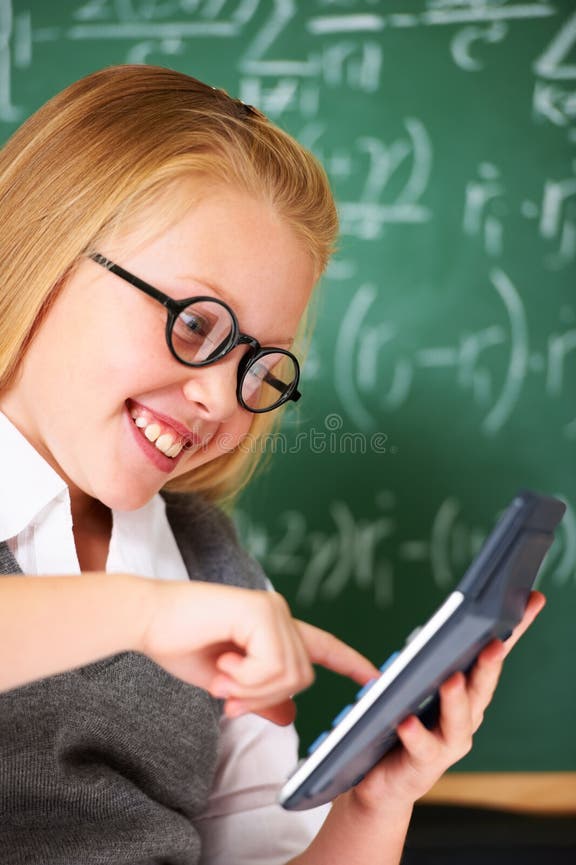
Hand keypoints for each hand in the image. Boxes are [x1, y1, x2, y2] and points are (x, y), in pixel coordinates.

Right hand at [141, 581, 377, 723]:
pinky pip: (273, 666)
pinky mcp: (260, 611)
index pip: (323, 646)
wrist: (147, 620)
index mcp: (273, 628)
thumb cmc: (180, 644)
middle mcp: (279, 614)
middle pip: (302, 678)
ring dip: (251, 689)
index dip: (350, 663)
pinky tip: (223, 663)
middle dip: (264, 696)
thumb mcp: (226, 683)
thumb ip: (259, 696)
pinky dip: (246, 678)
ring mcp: (272, 610)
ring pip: (290, 675)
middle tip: (227, 696)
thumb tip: (290, 716)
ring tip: (221, 676)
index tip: (376, 678)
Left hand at [347, 591, 545, 811]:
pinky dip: (414, 733)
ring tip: (451, 679)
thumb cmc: (404, 720)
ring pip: (458, 719)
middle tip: (494, 641)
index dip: (516, 626)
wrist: (383, 779)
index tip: (532, 598)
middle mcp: (467, 715)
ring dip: (456, 699)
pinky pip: (420, 746)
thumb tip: (449, 618)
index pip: (494, 653)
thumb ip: (433, 656)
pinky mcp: (423, 762)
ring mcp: (448, 742)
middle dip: (489, 662)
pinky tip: (405, 720)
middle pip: (482, 685)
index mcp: (469, 689)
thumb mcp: (419, 681)